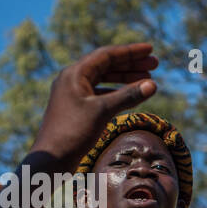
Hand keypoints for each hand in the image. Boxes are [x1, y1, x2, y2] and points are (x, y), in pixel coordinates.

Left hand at [29, 43, 158, 169]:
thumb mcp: (103, 111)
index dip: (130, 52)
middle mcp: (73, 79)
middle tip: (155, 64)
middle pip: (106, 65)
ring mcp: (74, 93)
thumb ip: (128, 96)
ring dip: (126, 79)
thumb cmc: (74, 132)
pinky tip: (132, 96)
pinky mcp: (77, 107)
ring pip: (104, 80)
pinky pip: (101, 93)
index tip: (150, 50)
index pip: (106, 55)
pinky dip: (118, 93)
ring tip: (148, 80)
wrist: (52, 157)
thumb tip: (153, 85)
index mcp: (75, 73)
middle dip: (131, 64)